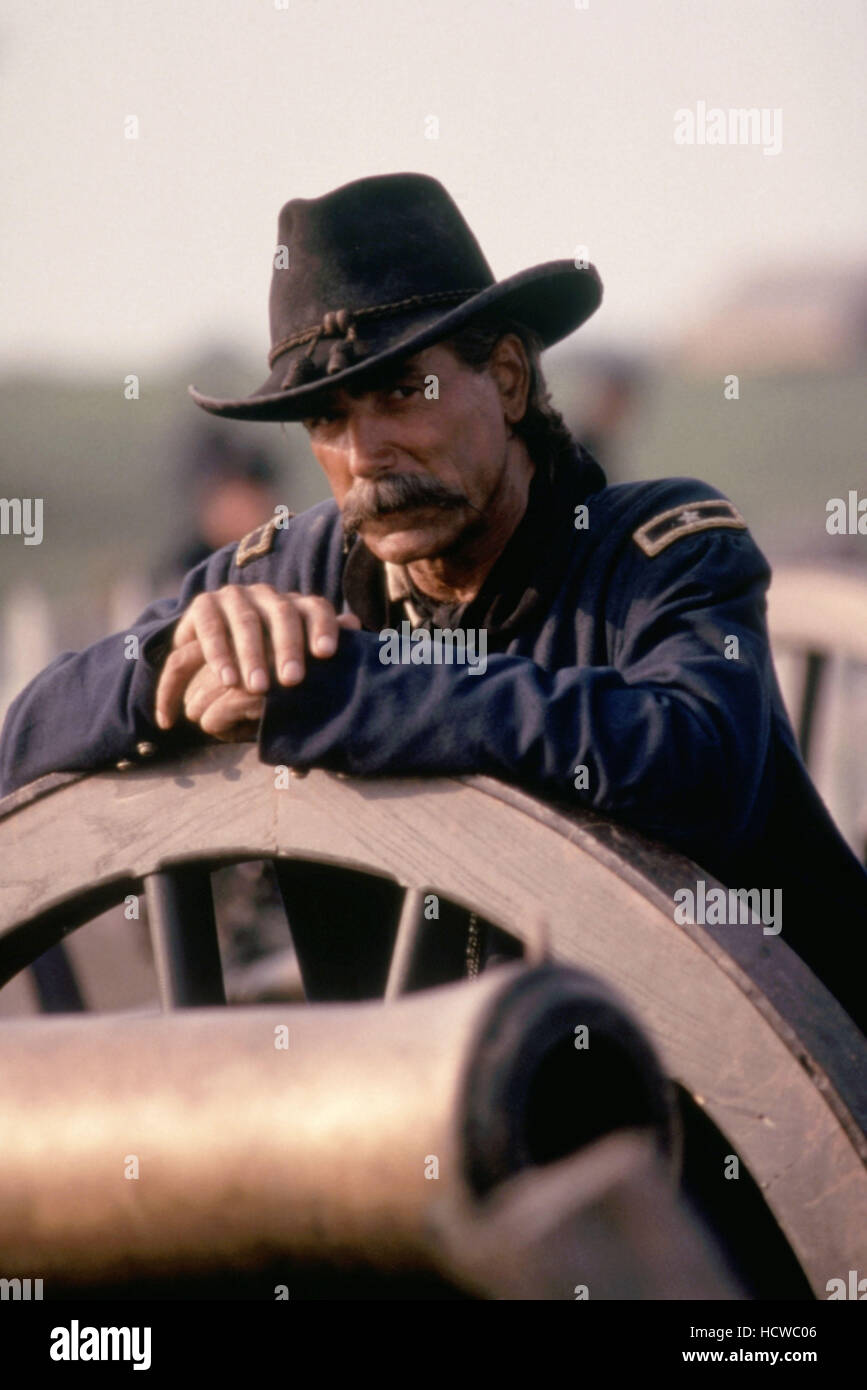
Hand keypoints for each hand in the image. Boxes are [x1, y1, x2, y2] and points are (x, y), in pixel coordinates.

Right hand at [154, 585, 360, 730]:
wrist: (209, 658)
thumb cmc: (264, 663)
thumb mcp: (292, 659)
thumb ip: (320, 646)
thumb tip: (355, 626)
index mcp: (294, 606)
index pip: (315, 608)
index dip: (323, 626)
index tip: (326, 654)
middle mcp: (267, 596)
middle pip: (282, 614)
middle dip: (288, 647)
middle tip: (293, 680)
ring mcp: (234, 596)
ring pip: (246, 621)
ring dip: (252, 654)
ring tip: (258, 686)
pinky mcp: (204, 605)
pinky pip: (211, 626)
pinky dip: (218, 653)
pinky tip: (227, 679)